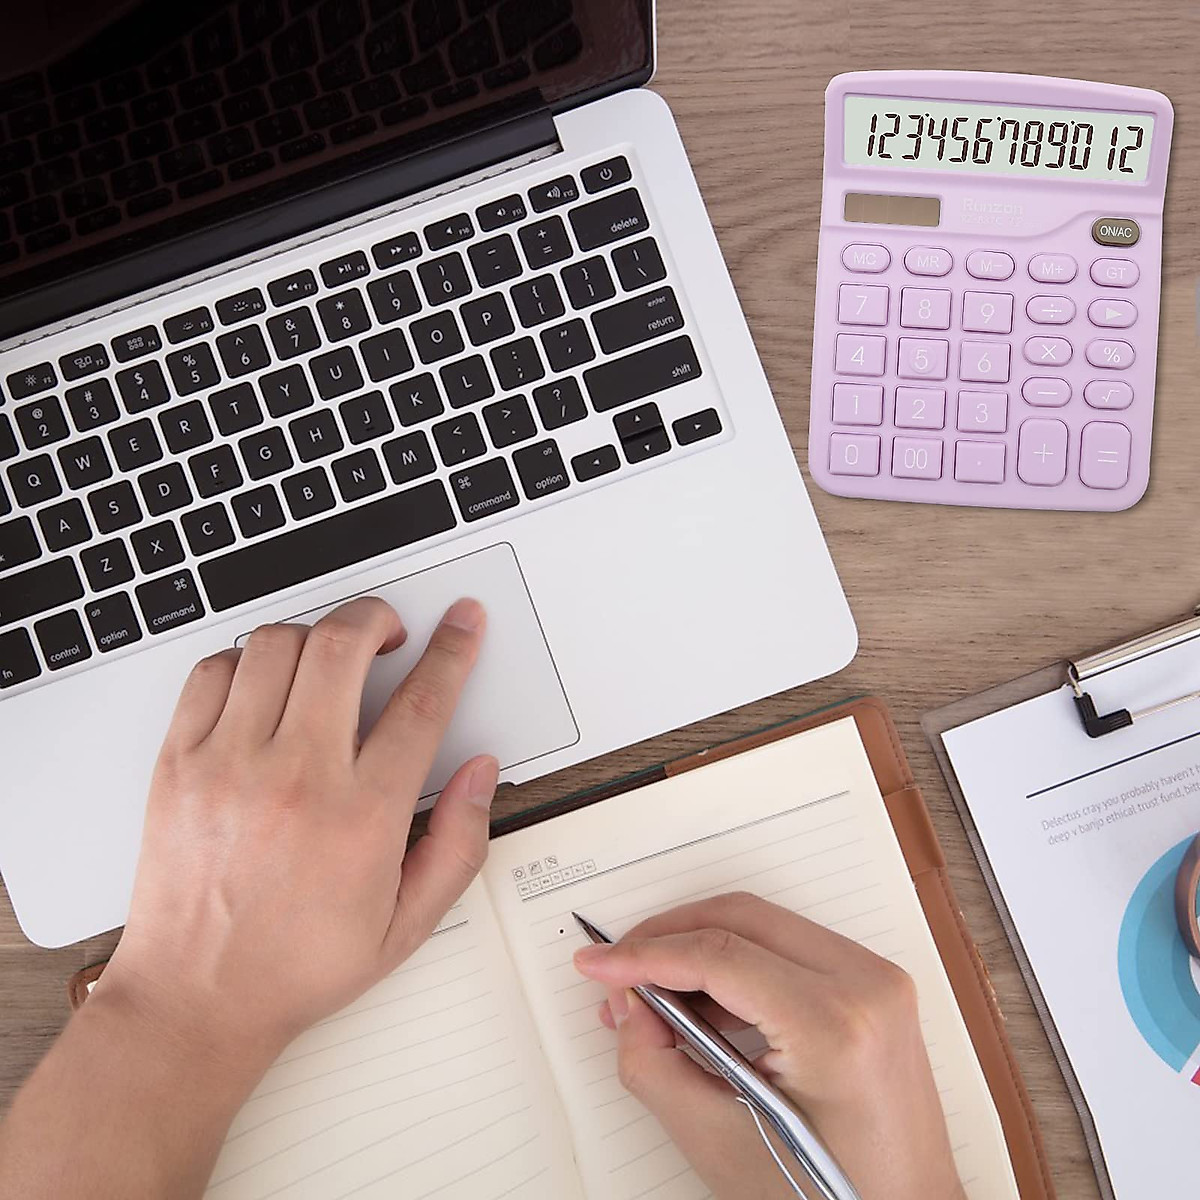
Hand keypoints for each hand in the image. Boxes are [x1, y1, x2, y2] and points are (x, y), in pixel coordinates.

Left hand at [97, 596, 498, 1083]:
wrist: (195, 998)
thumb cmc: (296, 965)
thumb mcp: (407, 924)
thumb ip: (457, 843)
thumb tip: (478, 773)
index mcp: (361, 817)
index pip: (422, 702)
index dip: (452, 649)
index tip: (461, 624)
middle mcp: (295, 779)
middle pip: (343, 646)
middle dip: (377, 617)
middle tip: (388, 630)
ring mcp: (229, 765)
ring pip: (277, 646)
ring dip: (314, 635)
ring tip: (327, 656)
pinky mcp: (179, 764)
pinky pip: (213, 672)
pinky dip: (246, 660)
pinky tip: (264, 683)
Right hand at [573, 893, 964, 1199]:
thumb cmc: (830, 1196)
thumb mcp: (719, 1142)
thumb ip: (653, 1065)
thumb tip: (628, 1005)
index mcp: (836, 1026)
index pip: (718, 956)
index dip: (644, 955)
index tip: (599, 964)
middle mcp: (866, 986)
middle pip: (740, 919)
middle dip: (667, 937)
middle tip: (618, 967)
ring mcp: (877, 979)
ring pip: (763, 924)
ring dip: (698, 948)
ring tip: (650, 993)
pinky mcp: (874, 984)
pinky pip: (789, 947)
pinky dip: (736, 965)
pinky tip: (697, 1001)